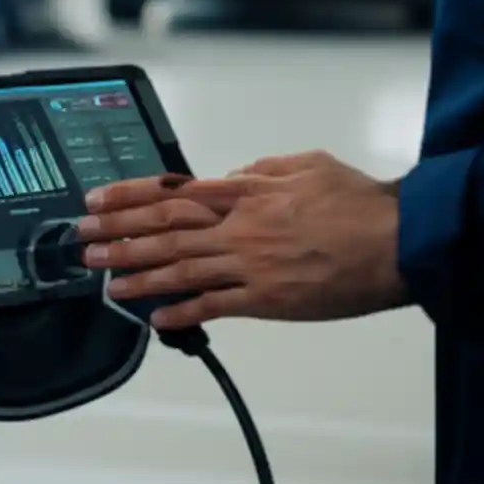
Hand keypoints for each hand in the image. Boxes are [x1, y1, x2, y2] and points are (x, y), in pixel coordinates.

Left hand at [76, 152, 409, 327]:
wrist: (398, 240)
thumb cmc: (360, 203)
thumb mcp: (307, 164)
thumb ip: (263, 168)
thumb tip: (230, 175)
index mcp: (248, 192)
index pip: (174, 192)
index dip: (129, 197)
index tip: (98, 201)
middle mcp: (240, 227)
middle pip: (165, 230)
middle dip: (119, 235)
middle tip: (84, 241)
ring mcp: (250, 265)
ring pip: (180, 268)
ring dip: (138, 274)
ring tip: (105, 280)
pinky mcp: (267, 300)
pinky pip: (214, 306)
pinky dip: (182, 312)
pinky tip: (155, 319)